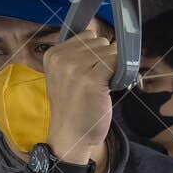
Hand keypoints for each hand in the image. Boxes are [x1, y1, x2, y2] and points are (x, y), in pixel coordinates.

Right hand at [42, 29, 116, 164]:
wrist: (70, 136)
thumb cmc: (73, 107)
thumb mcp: (64, 75)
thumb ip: (76, 54)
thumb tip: (99, 35)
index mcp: (53, 54)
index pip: (88, 35)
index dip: (95, 53)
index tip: (88, 72)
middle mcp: (62, 58)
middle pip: (101, 42)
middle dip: (104, 60)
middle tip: (94, 82)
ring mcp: (76, 68)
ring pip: (111, 52)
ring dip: (112, 69)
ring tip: (100, 87)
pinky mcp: (92, 79)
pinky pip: (117, 63)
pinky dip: (120, 75)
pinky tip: (110, 89)